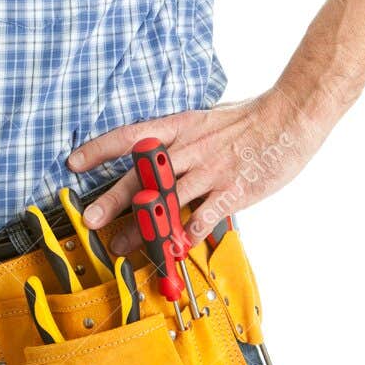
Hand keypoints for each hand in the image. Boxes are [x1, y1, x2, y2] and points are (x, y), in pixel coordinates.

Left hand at [66, 89, 323, 256]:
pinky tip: (174, 249)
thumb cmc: (250, 120)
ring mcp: (210, 169)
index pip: (131, 136)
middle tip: (89, 219)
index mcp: (180, 127)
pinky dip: (187, 234)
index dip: (100, 149)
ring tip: (122, 247)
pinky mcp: (233, 189)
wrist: (290, 115)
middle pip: (142, 175)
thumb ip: (182, 142)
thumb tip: (158, 157)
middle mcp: (189, 148)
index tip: (74, 162)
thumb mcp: (207, 122)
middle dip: (112, 199)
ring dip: (143, 227)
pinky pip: (204, 216)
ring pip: (168, 201)